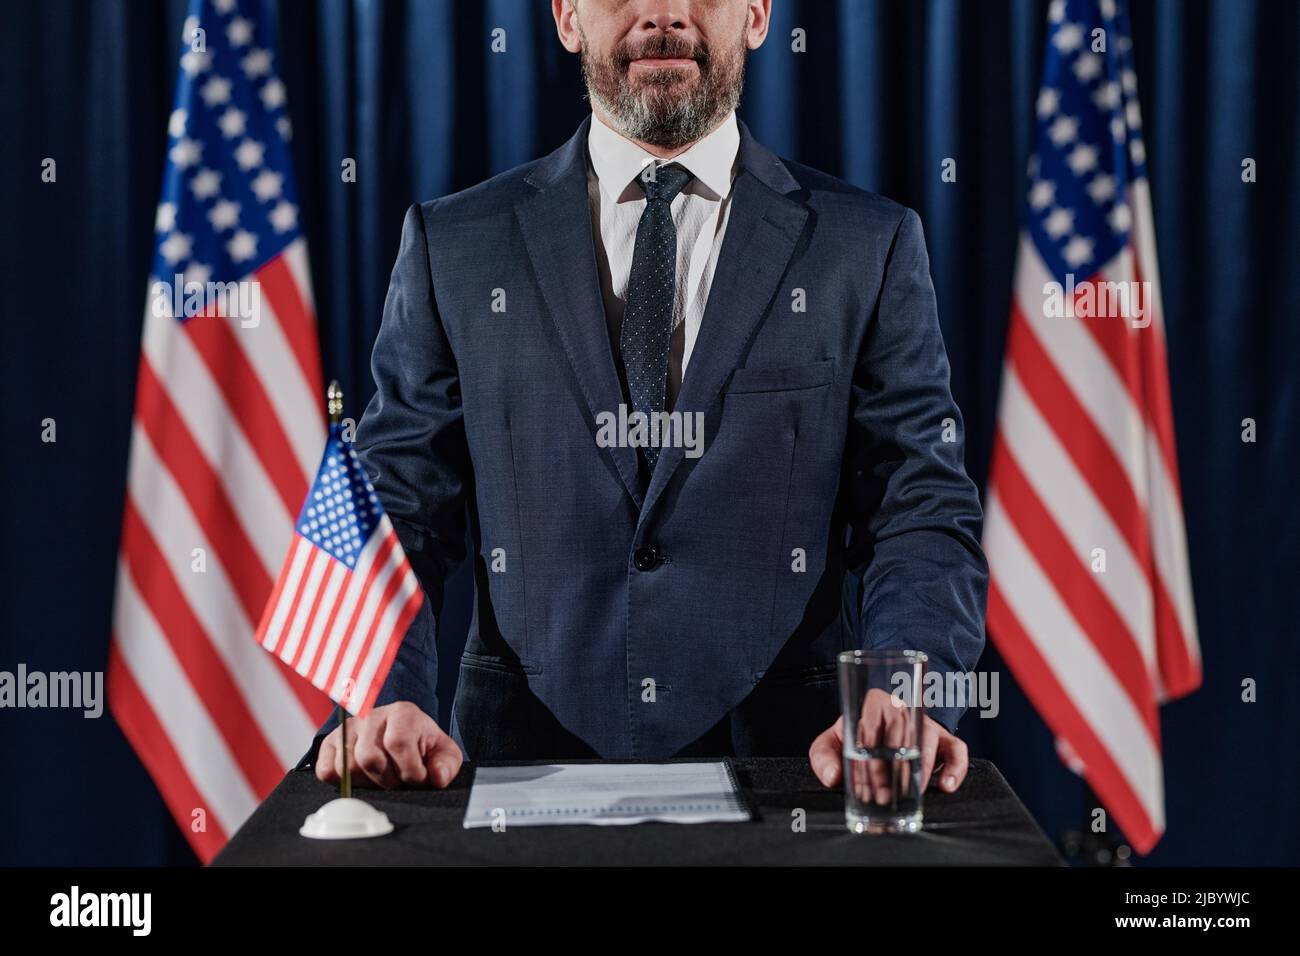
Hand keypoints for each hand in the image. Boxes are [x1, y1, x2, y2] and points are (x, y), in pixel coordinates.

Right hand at [315, 701, 462, 788]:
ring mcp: (347, 729)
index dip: (410, 771)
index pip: (398, 743)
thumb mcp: (443, 752)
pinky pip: (327, 771)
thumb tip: (437, 777)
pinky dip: (344, 782)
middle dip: (388, 780)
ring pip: (347, 767)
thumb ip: (446, 764)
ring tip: (382, 776)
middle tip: (398, 779)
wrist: (399, 736)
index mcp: (402, 712)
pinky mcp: (329, 744)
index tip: (418, 778)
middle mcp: (371, 715)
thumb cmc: (421, 746)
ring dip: (367, 783)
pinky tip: (363, 776)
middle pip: (369, 758)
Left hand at [808, 707, 968, 795]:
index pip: (872, 721)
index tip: (866, 779)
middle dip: (893, 769)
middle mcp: (903, 709)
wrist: (879, 731)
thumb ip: (824, 757)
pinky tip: (946, 786)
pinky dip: (955, 768)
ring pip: (929, 740)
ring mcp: (925, 724)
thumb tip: (833, 777)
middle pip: (901, 734)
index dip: (869, 751)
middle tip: (884, 797)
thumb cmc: (854, 737)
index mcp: (873, 704)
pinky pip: (957, 750)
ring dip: (921, 770)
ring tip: (911, 794)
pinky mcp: (944, 740)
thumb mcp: (833, 742)